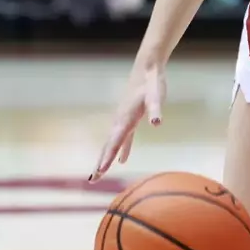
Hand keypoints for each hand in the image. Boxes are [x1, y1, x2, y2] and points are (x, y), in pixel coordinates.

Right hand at [90, 56, 165, 180]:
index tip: (100, 172)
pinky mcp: (130, 119)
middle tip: (92, 180)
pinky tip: (122, 160)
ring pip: (112, 143)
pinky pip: (123, 139)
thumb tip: (156, 122)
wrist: (148, 69)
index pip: (115, 142)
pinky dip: (121, 150)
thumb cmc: (152, 82)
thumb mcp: (156, 95)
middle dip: (100, 163)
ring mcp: (123, 120)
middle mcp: (120, 121)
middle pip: (108, 146)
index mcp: (126, 119)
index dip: (107, 158)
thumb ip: (156, 109)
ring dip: (105, 159)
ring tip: (97, 174)